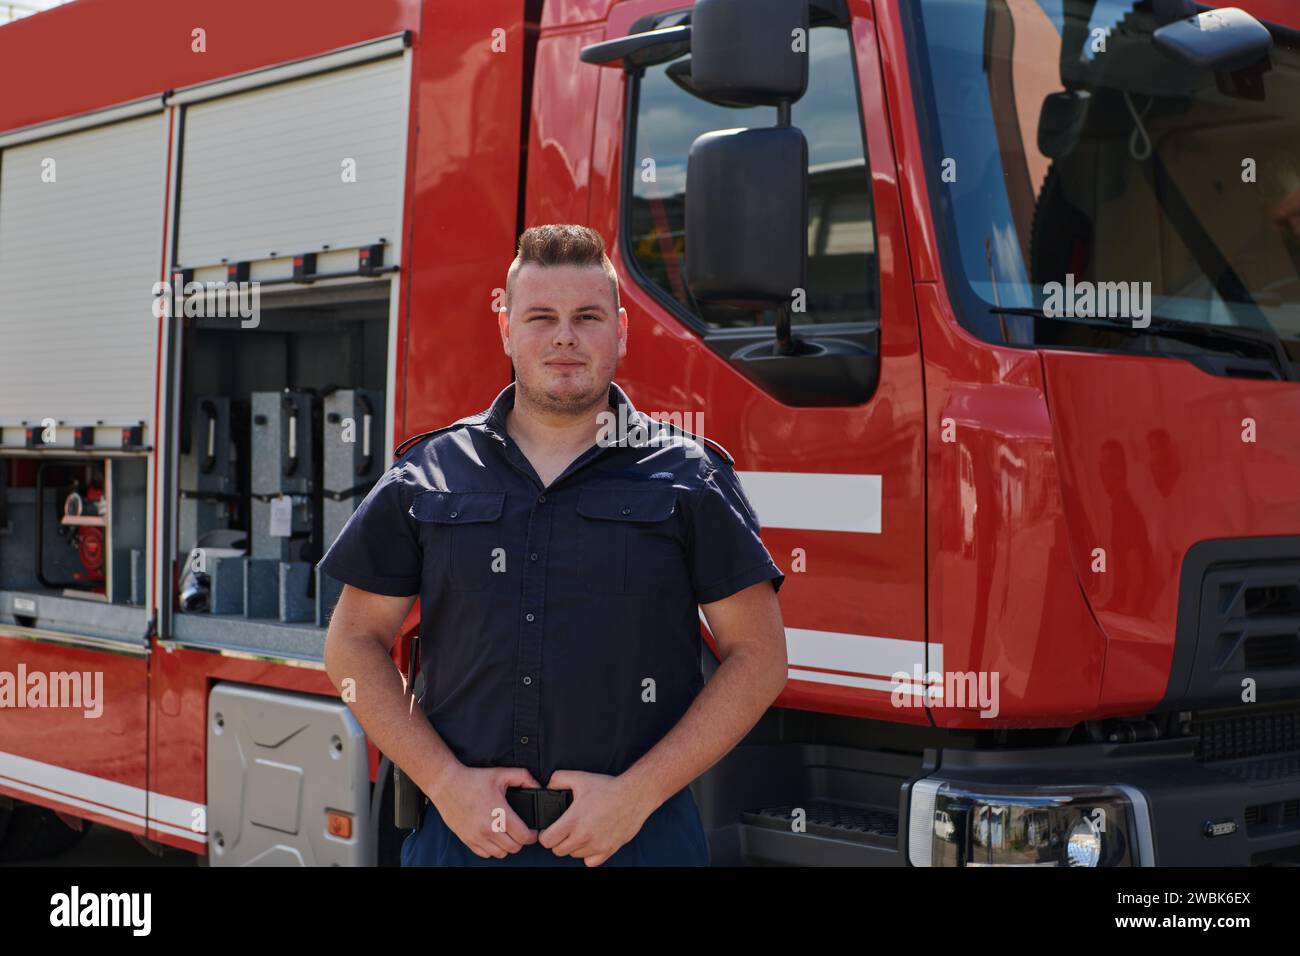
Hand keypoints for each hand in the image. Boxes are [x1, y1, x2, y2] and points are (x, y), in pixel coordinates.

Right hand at [426, 763, 542, 858]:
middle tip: (520, 831)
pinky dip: (493, 849)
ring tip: (507, 834)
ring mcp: (477, 837)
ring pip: (501, 853)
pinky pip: (486, 854)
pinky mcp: (467, 840)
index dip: (532, 835)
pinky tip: (494, 836)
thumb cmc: (473, 779)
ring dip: (507, 846)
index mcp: (499, 814)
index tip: (531, 830)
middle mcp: (488, 829)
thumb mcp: (502, 773)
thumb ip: (524, 777)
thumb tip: (538, 787)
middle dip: (521, 840)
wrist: (446, 784)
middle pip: (514, 848)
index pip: (523, 837)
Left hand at [538, 769, 656, 866]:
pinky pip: (590, 862)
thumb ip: (558, 779)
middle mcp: (583, 836)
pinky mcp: (608, 850)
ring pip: (574, 855)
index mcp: (573, 820)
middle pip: (558, 851)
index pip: (547, 840)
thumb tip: (548, 786)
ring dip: (573, 846)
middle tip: (564, 830)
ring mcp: (596, 845)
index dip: (545, 835)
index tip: (549, 830)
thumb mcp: (580, 778)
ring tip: (579, 832)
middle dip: (558, 841)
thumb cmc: (609, 787)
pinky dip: (588, 855)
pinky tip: (590, 842)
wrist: (634, 795)